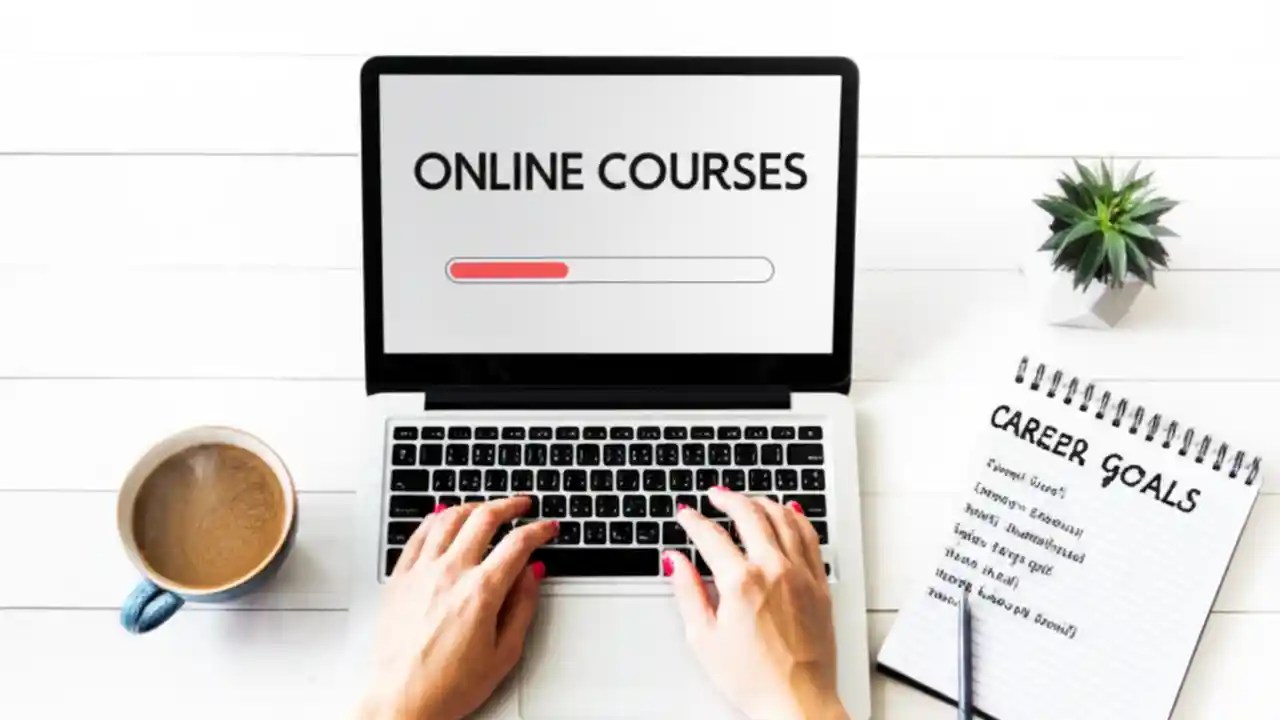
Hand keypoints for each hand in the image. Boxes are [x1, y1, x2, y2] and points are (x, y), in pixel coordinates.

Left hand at [359, 497, 556, 719]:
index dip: (539, 530)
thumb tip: (530, 575)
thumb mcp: (504, 654)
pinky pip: (418, 534)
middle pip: (484, 517)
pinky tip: (445, 518)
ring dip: (474, 506)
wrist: (401, 701)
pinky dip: (436, 519)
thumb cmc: (448, 687)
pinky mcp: (399, 578)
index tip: (547, 527)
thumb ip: (522, 607)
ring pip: (449, 518)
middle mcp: (450, 574)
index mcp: (481, 592)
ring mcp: (421, 573)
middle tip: (521, 505)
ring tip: (486, 508)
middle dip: (510, 505)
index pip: (518, 543)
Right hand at [665, 488, 847, 719]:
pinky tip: (788, 512)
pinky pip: (810, 537)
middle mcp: (774, 570)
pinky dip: (796, 518)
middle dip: (727, 498)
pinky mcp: (819, 585)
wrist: (796, 703)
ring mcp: (801, 575)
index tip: (686, 515)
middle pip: (749, 514)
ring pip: (782, 518)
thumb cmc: (753, 679)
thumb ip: (687, 592)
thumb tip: (675, 561)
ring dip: (761, 501)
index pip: (710, 535)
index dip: (693, 520)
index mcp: (741, 582)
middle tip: (715, 496)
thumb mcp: (704, 638)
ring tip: (747, 500)